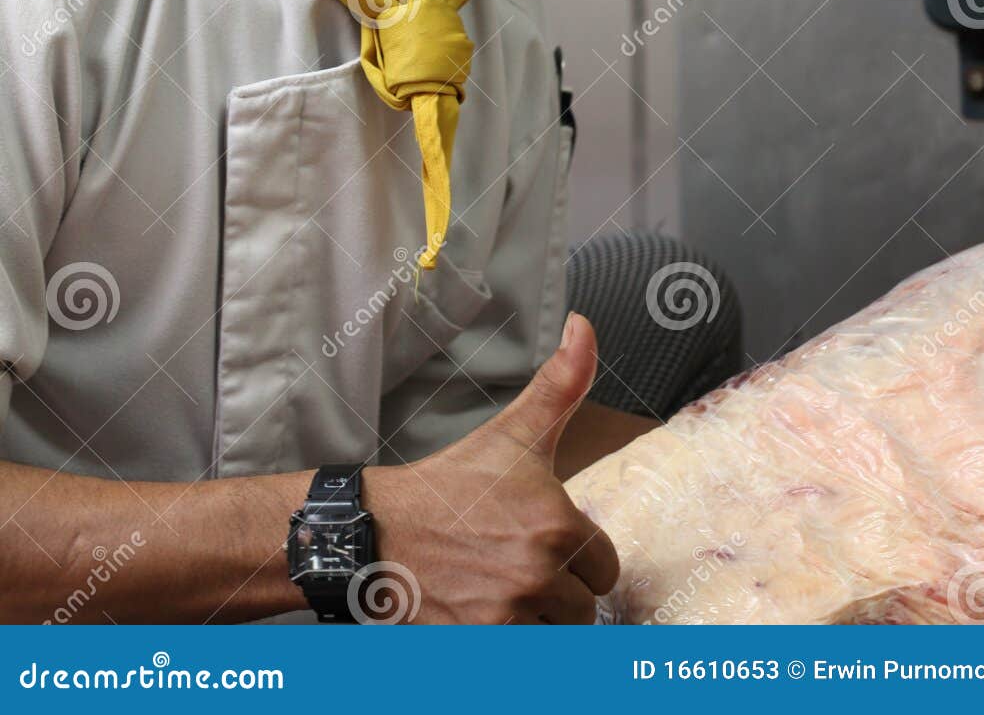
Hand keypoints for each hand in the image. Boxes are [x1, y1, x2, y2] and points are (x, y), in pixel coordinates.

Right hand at [361, 311, 618, 623]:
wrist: (378, 533)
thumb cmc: (448, 486)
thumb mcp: (512, 433)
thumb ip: (561, 383)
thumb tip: (584, 326)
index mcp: (557, 524)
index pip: (604, 565)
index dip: (577, 556)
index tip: (540, 542)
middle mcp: (539, 574)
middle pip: (584, 608)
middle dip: (558, 592)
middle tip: (517, 567)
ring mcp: (509, 617)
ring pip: (557, 636)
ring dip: (537, 621)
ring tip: (503, 592)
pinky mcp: (482, 648)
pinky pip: (526, 658)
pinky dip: (513, 643)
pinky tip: (487, 616)